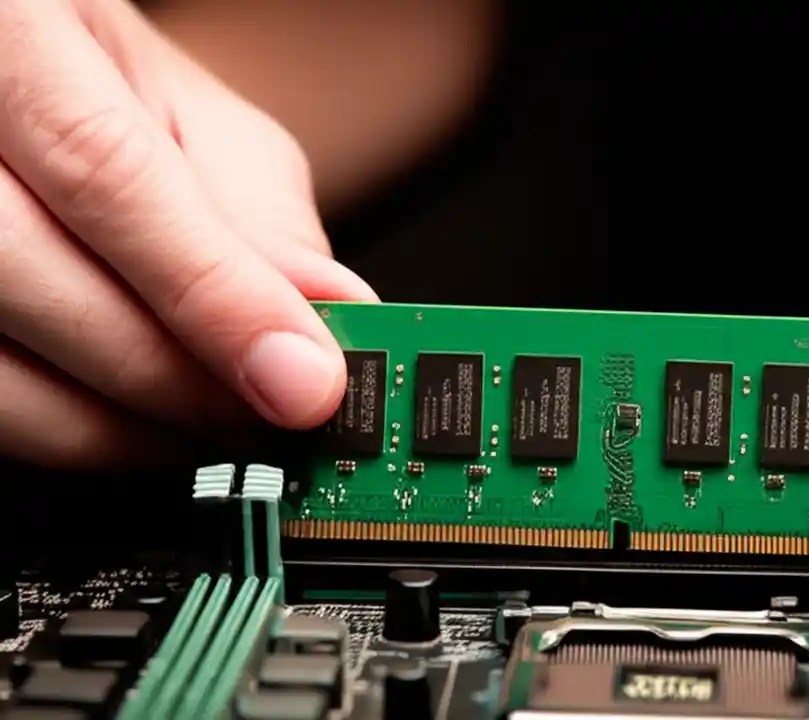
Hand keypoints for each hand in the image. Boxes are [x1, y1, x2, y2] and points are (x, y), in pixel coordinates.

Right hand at [0, 0, 375, 466]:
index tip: (304, 380)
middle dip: (179, 377)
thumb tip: (333, 313)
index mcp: (9, 28)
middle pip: (33, 277)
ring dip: (124, 422)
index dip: (215, 295)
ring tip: (220, 425)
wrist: (3, 69)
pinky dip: (68, 427)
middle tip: (278, 413)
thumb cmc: (89, 78)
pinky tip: (140, 421)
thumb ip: (257, 212)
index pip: (106, 173)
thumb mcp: (190, 111)